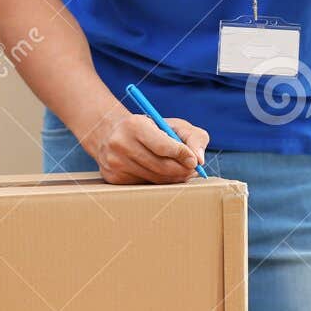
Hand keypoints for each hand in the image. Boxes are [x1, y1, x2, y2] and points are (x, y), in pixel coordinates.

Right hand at [91, 111, 207, 183]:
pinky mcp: (114, 178)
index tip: (194, 161)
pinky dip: (159, 182)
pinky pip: (145, 185)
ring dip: (173, 178)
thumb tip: (199, 159)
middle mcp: (121, 144)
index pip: (163, 147)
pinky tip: (163, 174)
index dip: (183, 155)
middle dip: (182, 170)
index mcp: (135, 125)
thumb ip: (193, 137)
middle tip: (192, 170)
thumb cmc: (150, 128)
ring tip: (182, 171)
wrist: (111, 133)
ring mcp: (115, 163)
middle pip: (161, 167)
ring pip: (155, 179)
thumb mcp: (173, 124)